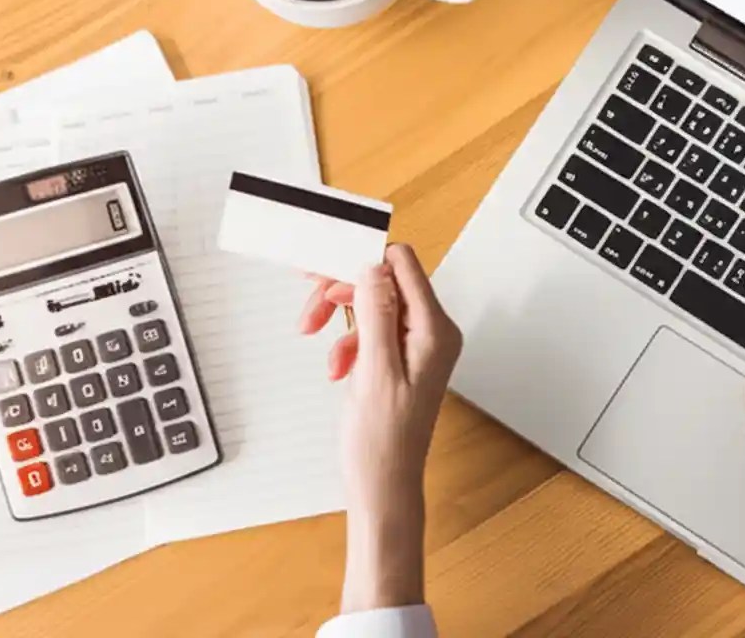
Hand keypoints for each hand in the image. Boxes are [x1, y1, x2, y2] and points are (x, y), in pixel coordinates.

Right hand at [299, 244, 462, 611]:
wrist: (383, 486)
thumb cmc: (382, 443)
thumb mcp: (374, 372)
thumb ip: (376, 315)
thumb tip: (373, 267)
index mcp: (434, 331)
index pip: (403, 265)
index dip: (362, 258)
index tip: (325, 261)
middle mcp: (432, 333)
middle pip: (384, 282)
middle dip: (342, 289)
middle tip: (309, 302)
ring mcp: (418, 345)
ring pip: (372, 304)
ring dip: (340, 317)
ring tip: (315, 336)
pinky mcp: (400, 358)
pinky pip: (371, 330)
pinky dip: (348, 341)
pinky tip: (337, 366)